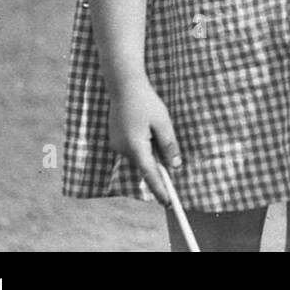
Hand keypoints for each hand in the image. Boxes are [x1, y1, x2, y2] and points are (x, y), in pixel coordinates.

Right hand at [107, 78, 181, 204]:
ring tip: (153, 126)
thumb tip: (174, 166)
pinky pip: (133, 148)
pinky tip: (145, 127)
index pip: (150, 174)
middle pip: (145, 164)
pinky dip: (142, 144)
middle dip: (158, 162)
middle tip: (165, 148)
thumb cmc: (146, 102)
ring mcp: (117, 145)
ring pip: (139, 155)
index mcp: (136, 146)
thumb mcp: (163, 122)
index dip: (160, 189)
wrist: (124, 86)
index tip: (168, 202)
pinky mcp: (115, 139)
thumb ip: (169, 145)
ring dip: (150, 150)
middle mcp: (123, 149)